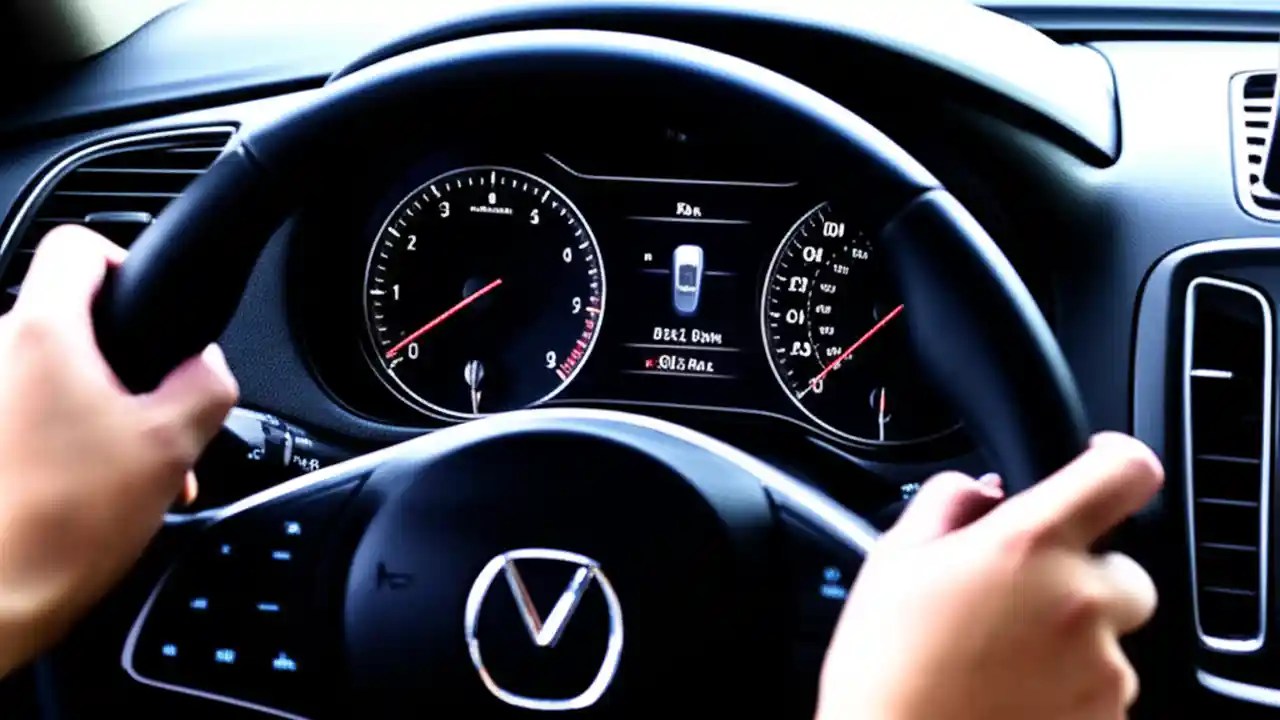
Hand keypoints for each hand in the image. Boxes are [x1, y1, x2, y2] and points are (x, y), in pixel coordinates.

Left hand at [0, 225, 236, 674]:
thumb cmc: (65, 521)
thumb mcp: (172, 443)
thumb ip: (206, 383)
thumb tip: (207, 366)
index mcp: (41, 333)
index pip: (79, 246)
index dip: (125, 264)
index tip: (149, 308)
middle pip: (68, 320)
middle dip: (121, 366)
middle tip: (154, 418)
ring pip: (46, 374)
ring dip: (92, 409)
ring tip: (129, 468)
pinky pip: (20, 412)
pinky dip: (57, 436)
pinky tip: (91, 488)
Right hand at [817, 432, 1162, 719]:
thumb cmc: (886, 666)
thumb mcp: (894, 560)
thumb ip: (946, 502)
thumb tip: (980, 490)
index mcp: (1030, 545)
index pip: (1126, 472)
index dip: (1118, 459)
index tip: (1102, 466)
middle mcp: (1081, 602)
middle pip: (1126, 571)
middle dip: (1082, 579)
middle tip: (1017, 602)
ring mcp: (1104, 670)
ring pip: (1113, 638)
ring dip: (1073, 640)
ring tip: (999, 660)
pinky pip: (1104, 691)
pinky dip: (1069, 690)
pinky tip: (1009, 694)